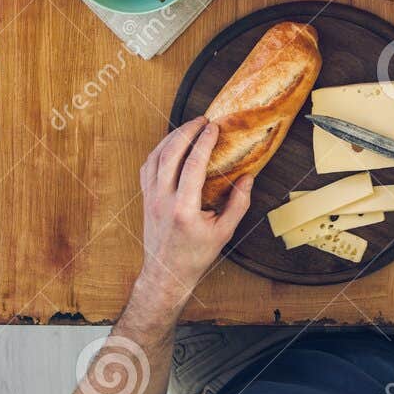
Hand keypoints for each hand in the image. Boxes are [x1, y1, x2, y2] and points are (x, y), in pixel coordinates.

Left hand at [133, 117, 251, 312]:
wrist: (166, 273)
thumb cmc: (196, 255)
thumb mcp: (224, 232)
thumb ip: (238, 203)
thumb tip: (248, 177)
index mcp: (184, 208)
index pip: (192, 165)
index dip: (204, 142)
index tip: (214, 127)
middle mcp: (163, 200)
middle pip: (170, 154)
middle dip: (186, 131)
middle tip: (202, 120)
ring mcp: (150, 198)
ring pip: (155, 157)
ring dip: (171, 138)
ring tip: (188, 127)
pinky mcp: (145, 198)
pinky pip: (147, 167)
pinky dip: (159, 150)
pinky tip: (171, 145)